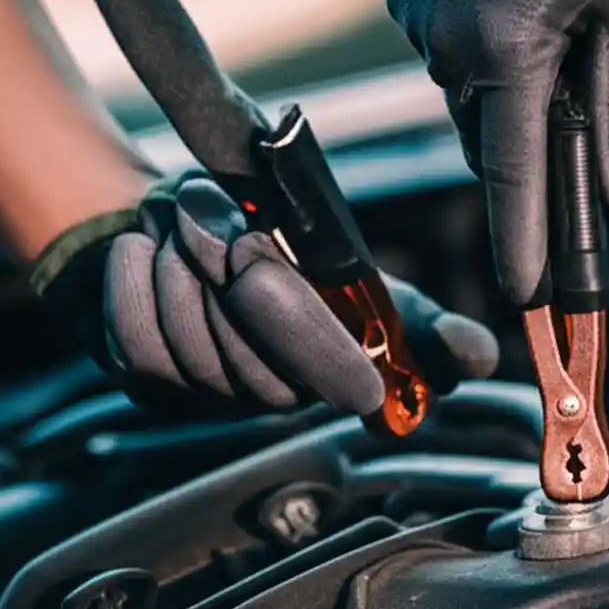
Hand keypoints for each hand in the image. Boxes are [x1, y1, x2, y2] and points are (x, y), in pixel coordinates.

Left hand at [33, 174, 498, 415]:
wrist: (193, 225)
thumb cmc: (287, 247)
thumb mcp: (360, 271)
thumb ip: (419, 319)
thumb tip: (475, 358)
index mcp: (341, 373)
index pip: (341, 379)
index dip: (308, 331)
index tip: (265, 260)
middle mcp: (281, 397)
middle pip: (244, 349)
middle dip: (220, 264)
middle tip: (213, 208)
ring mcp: (213, 400)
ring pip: (185, 346)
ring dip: (175, 264)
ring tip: (182, 218)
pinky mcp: (154, 388)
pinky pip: (136, 343)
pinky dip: (133, 282)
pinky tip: (143, 248)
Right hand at [387, 0, 608, 304]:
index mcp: (504, 51)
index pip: (511, 176)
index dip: (523, 241)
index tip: (527, 294)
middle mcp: (445, 43)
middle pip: (486, 139)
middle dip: (525, 149)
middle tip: (574, 117)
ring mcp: (415, 15)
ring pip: (467, 93)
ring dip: (507, 91)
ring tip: (554, 27)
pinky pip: (446, 48)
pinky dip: (483, 49)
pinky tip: (515, 0)